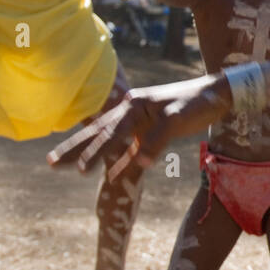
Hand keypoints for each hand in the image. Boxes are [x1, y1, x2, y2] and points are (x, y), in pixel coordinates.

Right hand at [47, 77, 229, 180]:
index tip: (81, 170)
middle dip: (74, 149)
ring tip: (62, 165)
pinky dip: (116, 161)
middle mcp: (131, 112)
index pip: (111, 132)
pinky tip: (105, 174)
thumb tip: (140, 164)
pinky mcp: (149, 132)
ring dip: (87, 153)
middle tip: (50, 163)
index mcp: (134, 105)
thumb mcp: (179, 118)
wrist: (218, 95)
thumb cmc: (199, 102)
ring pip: (107, 140)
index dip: (96, 152)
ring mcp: (138, 123)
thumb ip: (158, 139)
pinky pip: (128, 150)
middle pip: (98, 133)